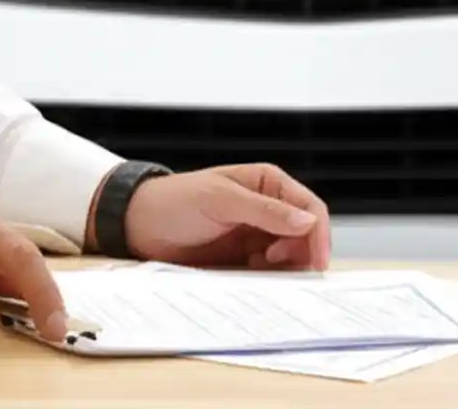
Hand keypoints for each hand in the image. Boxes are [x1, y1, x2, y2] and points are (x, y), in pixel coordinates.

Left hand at [121, 163, 330, 269]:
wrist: (138, 224)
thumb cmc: (176, 201)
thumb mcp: (222, 200)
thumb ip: (266, 211)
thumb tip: (306, 221)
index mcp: (269, 183)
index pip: (309, 207)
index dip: (318, 234)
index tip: (317, 261)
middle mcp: (269, 207)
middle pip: (305, 234)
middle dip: (301, 252)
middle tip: (276, 265)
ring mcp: (258, 233)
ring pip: (291, 254)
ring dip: (285, 265)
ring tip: (257, 264)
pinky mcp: (245, 256)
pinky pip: (271, 269)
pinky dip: (270, 275)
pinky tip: (250, 269)